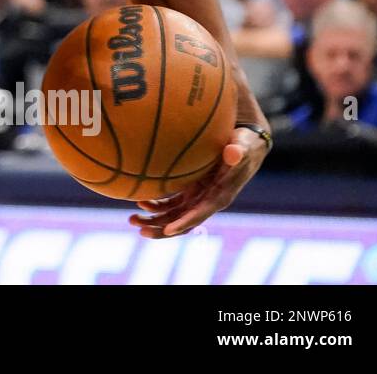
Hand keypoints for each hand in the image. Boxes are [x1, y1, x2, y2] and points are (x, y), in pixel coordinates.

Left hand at [128, 125, 269, 237]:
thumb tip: (233, 153)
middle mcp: (208, 201)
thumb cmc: (243, 144)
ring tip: (131, 220)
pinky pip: (171, 204)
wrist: (245, 144)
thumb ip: (237, 151)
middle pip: (183, 222)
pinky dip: (156, 206)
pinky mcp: (191, 190)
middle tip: (139, 229)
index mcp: (220, 196)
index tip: (168, 230)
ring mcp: (198, 197)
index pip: (200, 214)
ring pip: (173, 216)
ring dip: (154, 220)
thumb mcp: (242, 146)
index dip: (185, 223)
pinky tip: (140, 202)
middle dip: (162, 229)